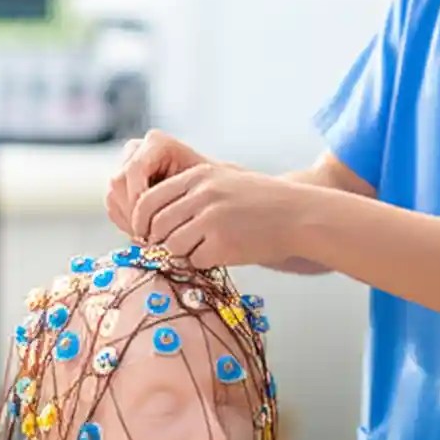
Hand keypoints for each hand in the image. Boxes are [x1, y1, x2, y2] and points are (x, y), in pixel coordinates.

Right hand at [105, 130, 210, 237]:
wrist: (211, 194)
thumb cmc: (211, 189)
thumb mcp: (201, 189)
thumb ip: (179, 195)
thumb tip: (158, 218)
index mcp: (156, 143)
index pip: (134, 169)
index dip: (138, 198)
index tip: (150, 222)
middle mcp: (137, 151)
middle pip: (119, 183)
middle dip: (133, 213)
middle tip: (149, 235)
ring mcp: (126, 168)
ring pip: (113, 197)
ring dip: (130, 220)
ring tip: (151, 235)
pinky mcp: (122, 187)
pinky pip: (113, 207)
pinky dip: (127, 223)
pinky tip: (146, 231)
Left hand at [131, 163, 310, 269]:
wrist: (298, 215)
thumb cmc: (259, 202)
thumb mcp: (222, 181)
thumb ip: (188, 194)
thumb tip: (149, 220)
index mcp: (198, 176)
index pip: (149, 200)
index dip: (141, 220)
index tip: (144, 233)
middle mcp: (202, 195)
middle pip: (156, 225)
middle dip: (155, 241)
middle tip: (164, 250)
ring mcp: (212, 219)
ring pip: (171, 245)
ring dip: (178, 254)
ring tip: (197, 250)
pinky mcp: (223, 244)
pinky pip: (194, 261)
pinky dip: (201, 262)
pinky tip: (218, 255)